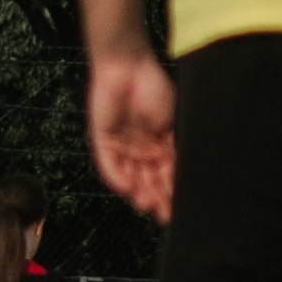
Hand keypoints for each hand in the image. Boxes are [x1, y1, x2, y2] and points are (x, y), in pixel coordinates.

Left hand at [87, 46, 177, 221]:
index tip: (179, 207)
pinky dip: (118, 179)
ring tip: (147, 205)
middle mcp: (141, 148)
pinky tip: (128, 189)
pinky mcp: (102, 142)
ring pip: (130, 177)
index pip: (167, 174)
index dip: (171, 191)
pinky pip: (109, 167)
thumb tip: (178, 179)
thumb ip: (173, 152)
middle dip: (156, 197)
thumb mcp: (171, 124)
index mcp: (161, 144)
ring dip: (138, 192)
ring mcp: (122, 146)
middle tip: (163, 214)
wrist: (127, 67)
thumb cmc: (154, 89)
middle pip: (148, 180)